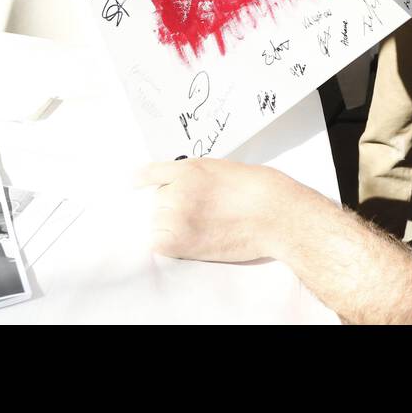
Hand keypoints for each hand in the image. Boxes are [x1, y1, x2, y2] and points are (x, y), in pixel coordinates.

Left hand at [135, 158, 299, 263]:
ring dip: (171, 226)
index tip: (135, 184)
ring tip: (202, 228)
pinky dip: (168, 244)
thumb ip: (198, 176)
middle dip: (172, 207)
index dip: (141, 180)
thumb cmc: (261, 190)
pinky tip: (186, 242)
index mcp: (189, 168)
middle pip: (157, 201)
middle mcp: (177, 190)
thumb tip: (185, 189)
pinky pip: (158, 243)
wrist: (276, 215)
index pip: (151, 173)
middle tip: (201, 213)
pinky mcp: (180, 242)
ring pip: (156, 223)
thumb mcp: (224, 169)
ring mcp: (177, 216)